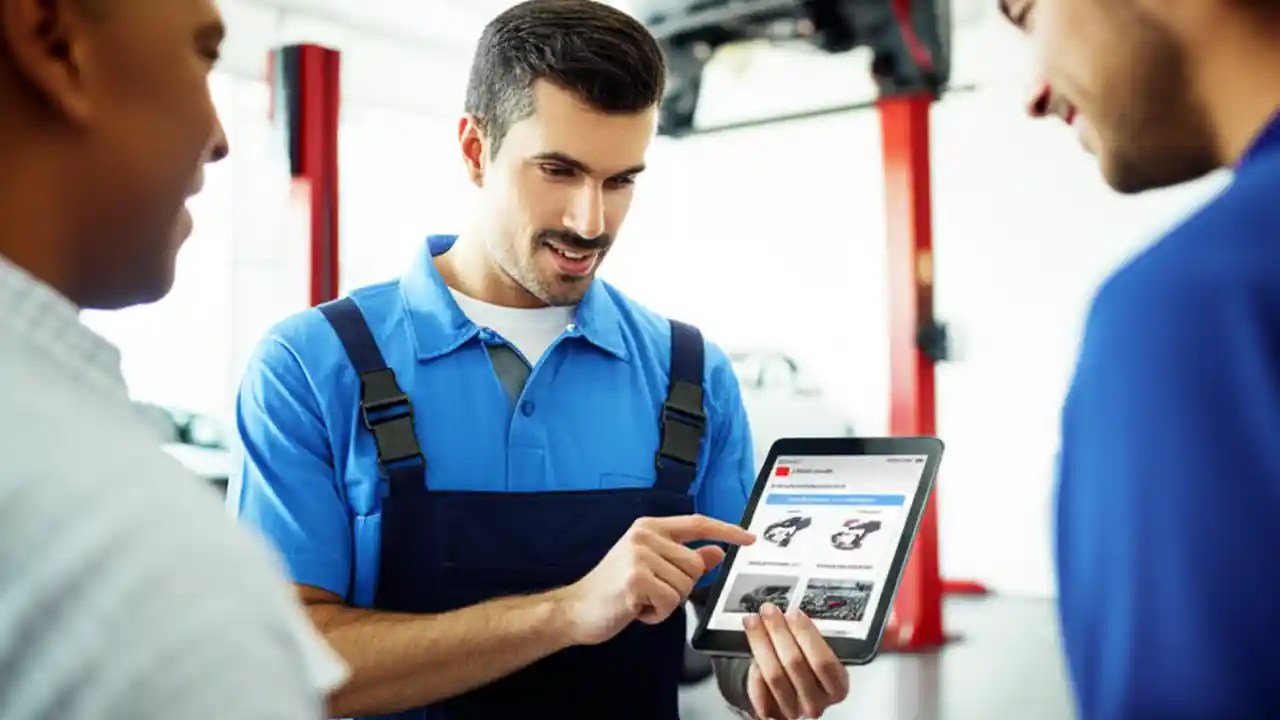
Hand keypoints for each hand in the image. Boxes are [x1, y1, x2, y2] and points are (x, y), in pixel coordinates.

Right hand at [557, 515, 755, 645]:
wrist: (576, 609)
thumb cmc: (613, 590)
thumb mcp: (652, 569)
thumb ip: (685, 558)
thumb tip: (717, 553)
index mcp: (649, 528)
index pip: (697, 523)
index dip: (727, 530)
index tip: (750, 538)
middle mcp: (644, 536)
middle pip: (694, 565)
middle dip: (681, 587)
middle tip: (653, 593)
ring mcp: (639, 555)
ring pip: (685, 586)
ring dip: (668, 603)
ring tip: (642, 601)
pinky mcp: (636, 578)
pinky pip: (670, 602)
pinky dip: (658, 614)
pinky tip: (637, 610)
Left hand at [743, 603, 849, 718]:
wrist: (788, 695)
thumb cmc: (806, 669)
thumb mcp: (817, 654)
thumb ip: (807, 638)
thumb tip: (789, 614)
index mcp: (837, 687)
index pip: (823, 661)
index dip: (806, 635)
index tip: (793, 613)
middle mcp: (817, 702)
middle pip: (795, 664)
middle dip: (779, 632)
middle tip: (768, 611)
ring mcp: (794, 710)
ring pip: (774, 675)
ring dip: (761, 643)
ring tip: (753, 622)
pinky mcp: (772, 714)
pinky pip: (759, 690)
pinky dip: (754, 670)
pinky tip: (752, 655)